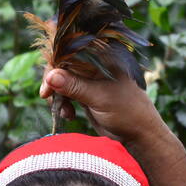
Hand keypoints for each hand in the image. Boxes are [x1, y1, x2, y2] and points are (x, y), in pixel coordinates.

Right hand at [39, 68, 166, 143]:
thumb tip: (50, 76)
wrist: (138, 134)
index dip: (55, 63)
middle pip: (62, 65)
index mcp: (101, 57)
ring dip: (57, 95)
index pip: (70, 51)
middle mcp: (93, 65)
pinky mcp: (84, 93)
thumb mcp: (99, 98)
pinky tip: (68, 115)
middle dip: (52, 81)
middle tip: (48, 97)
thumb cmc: (127, 111)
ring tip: (63, 111)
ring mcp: (88, 80)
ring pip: (61, 80)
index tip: (47, 81)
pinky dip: (62, 103)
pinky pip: (65, 93)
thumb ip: (75, 86)